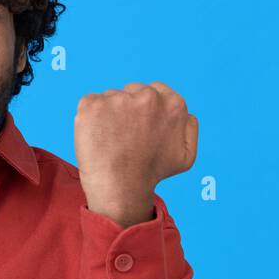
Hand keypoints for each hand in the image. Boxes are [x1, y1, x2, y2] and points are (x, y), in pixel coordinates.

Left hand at [74, 81, 197, 226]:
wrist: (120, 188)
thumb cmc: (151, 174)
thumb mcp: (186, 156)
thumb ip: (189, 127)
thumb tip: (185, 112)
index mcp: (173, 104)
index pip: (155, 91)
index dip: (144, 110)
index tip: (138, 126)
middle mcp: (147, 96)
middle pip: (132, 91)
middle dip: (127, 109)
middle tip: (124, 136)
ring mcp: (118, 99)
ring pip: (111, 98)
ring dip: (108, 113)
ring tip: (110, 140)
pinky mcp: (92, 105)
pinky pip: (90, 103)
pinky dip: (90, 118)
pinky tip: (96, 137)